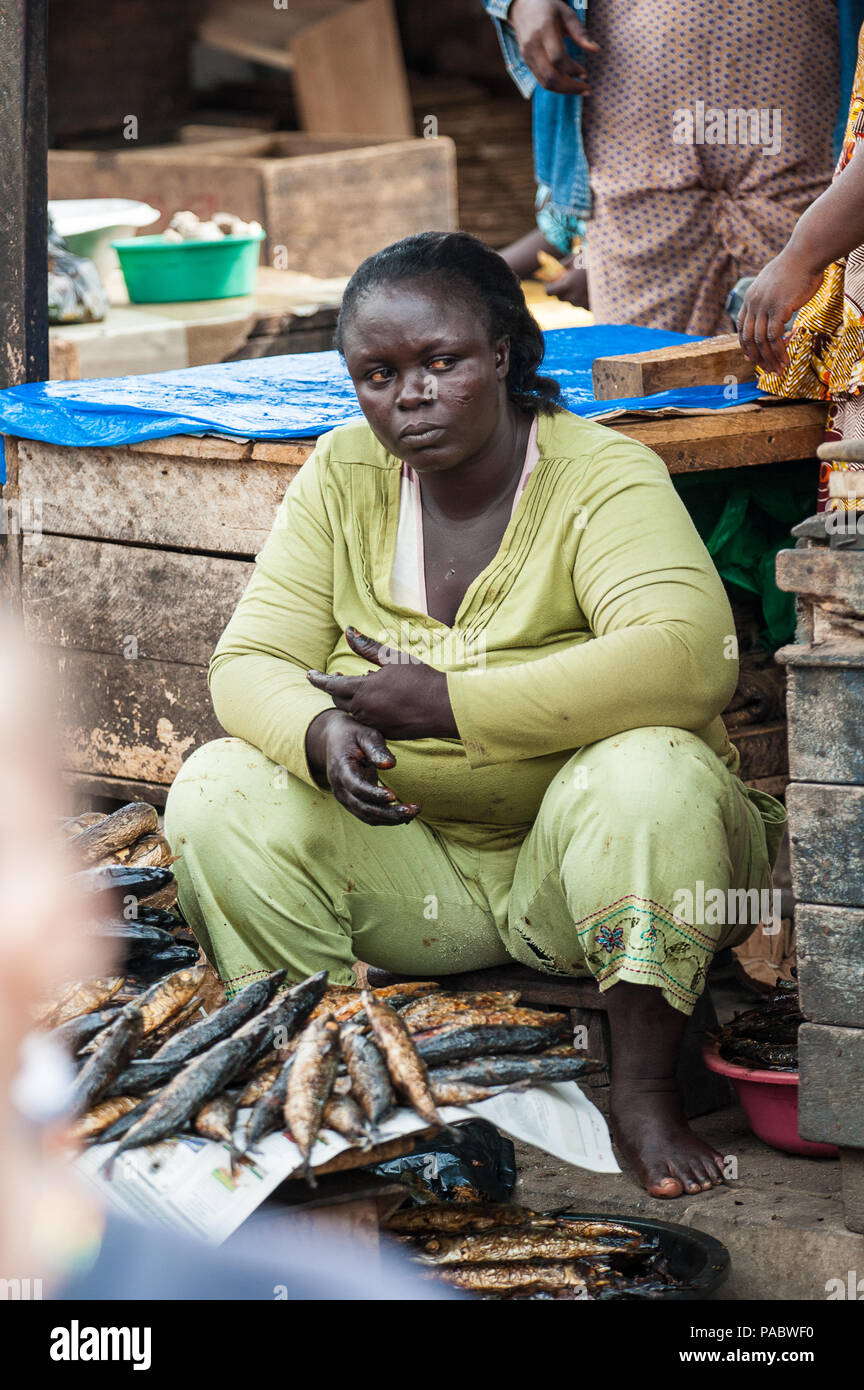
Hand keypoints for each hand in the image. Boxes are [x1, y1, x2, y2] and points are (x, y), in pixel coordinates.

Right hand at [304, 709, 419, 825]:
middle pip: (363, 807)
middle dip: (388, 812)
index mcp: (341, 769)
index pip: (356, 787)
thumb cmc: (354, 735)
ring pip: (367, 816)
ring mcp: (344, 798)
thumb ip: (377, 749)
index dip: (374, 794)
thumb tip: (390, 765)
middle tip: (412, 810)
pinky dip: (386, 818)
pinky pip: (368, 816)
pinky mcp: (352, 803)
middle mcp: (339, 788)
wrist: (334, 741)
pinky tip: (404, 815)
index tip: (394, 795)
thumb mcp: (365, 735)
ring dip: (390, 818)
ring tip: (413, 812)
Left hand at [307, 628, 457, 739]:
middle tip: (334, 678)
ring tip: (361, 684)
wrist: (445, 707)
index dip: (318, 679)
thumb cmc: (421, 678)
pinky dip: (367, 709)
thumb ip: (367, 646)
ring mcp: (375, 724)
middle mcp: (364, 710)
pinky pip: (369, 720)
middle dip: (335, 689)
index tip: (309, 675)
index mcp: (362, 690)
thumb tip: (348, 631)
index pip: (330, 685)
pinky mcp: (387, 733)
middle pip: (339, 700)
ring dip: (352, 698)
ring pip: (354, 711)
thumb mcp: (392, 658)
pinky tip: (378, 700)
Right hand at [508, 0, 598, 93]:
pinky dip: (556, 86)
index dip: (572, 69)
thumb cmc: (549, 9)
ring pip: (545, 82)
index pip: (557, 58)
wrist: (523, 8)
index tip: (584, 73)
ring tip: (579, 89)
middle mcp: (533, 46)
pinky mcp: (527, 63)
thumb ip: (580, 33)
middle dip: (570, 87)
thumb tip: (596, 50)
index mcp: (544, 30)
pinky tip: (568, 84)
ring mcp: (528, 56)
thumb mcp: (567, 14)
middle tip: (585, 89)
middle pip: (550, 76)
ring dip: (564, 90)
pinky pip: (542, 81)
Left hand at [545, 261, 588, 306]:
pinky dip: (582, 299)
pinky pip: (582, 305)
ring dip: (572, 295)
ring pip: (572, 302)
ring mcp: (582, 302)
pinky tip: (586, 291)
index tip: (550, 283)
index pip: (549, 292)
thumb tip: (558, 266)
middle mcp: (573, 296)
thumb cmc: (592, 259)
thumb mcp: (576, 257)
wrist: (611, 267)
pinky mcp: (591, 305)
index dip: (548, 287)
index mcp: (567, 285)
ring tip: (578, 285)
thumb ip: (564, 264)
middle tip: (565, 283)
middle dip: (561, 291)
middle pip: (561, 298)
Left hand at [737, 250, 824, 374]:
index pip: (741, 328)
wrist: (806, 253)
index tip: (751, 359)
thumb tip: (775, 308)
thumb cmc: (796, 267)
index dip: (745, 346)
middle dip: (756, 358)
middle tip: (766, 370)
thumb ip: (769, 297)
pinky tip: (785, 360)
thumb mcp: (774, 282)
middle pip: (748, 338)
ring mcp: (765, 306)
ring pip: (761, 341)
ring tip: (778, 370)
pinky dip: (779, 352)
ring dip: (770, 359)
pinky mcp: (779, 309)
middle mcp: (753, 303)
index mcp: (750, 297)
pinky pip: (774, 338)